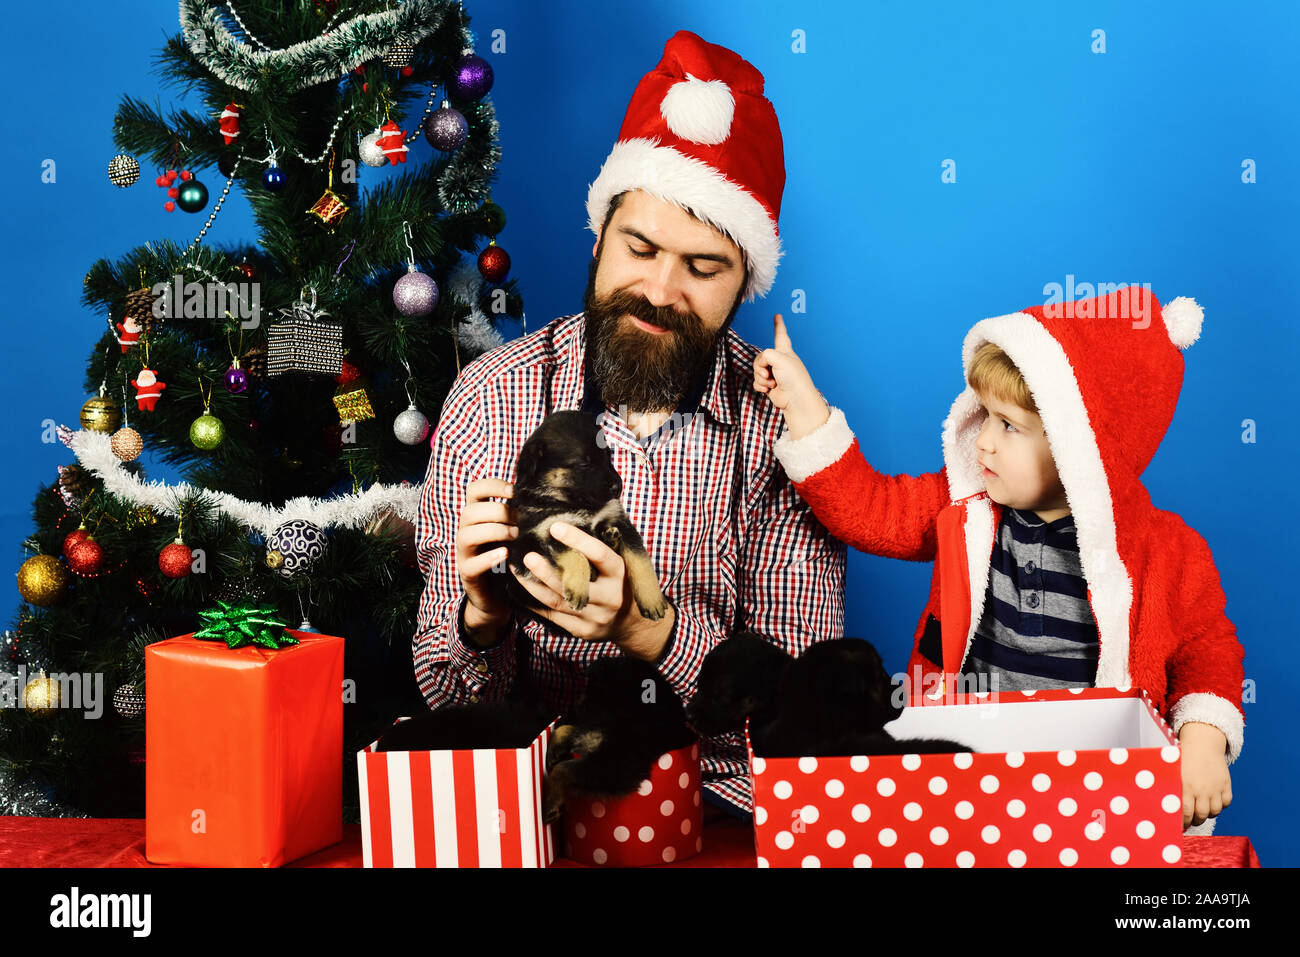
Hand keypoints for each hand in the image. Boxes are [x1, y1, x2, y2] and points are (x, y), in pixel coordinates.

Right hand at [455, 478, 517, 626]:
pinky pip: (471, 564)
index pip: (474, 490)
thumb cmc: (511, 557)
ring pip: (467, 535)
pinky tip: (505, 554)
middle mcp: (466, 531)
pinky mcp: (467, 574)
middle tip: (520, 520)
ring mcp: (464, 553)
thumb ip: (520, 514)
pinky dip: (488, 557)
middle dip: (497, 512)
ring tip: (515, 535)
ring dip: (493, 531)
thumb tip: (543, 494)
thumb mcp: (515, 532)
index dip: (492, 486)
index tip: (514, 491)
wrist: (498, 596)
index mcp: (477, 516)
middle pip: (470, 511)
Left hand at [511, 522, 673, 660]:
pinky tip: (520, 590)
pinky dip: (534, 603)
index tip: (555, 527)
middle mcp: (610, 597)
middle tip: (527, 556)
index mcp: (620, 574)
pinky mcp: (582, 631)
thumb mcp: (620, 565)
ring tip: (516, 571)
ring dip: (534, 586)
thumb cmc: (621, 584)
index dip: (577, 540)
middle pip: (575, 584)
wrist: (632, 624)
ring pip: (559, 601)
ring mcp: (596, 617)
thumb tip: (572, 520)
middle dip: (548, 571)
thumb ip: (600, 549)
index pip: (599, 554)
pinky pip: (553, 616)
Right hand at [752, 313, 829, 438]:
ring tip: (772, 382)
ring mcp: (773, 373)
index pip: (780, 334)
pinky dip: (760, 386)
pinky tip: (769, 389)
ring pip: (756, 370)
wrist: (795, 399)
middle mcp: (779, 361)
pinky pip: (756, 382)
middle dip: (760, 365)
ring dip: (761, 377)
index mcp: (785, 351)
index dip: (778, 325)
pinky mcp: (769, 385)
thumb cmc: (793, 377)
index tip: (777, 315)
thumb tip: (761, 366)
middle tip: (768, 372)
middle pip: (760, 357)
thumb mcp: (779, 358)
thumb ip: (765, 354)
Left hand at [1178, 721, 1231, 827]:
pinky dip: (1221, 805)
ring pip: (1215, 811)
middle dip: (1196, 820)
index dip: (1184, 822)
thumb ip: (1172, 789)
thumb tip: (1164, 806)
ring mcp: (1216, 787)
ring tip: (1202, 810)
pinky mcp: (1226, 784)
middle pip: (1201, 815)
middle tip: (1192, 819)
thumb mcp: (1173, 772)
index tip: (1181, 825)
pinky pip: (1226, 803)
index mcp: (1185, 786)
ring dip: (1208, 813)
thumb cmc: (1183, 758)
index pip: (1185, 813)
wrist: (1202, 742)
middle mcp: (1202, 789)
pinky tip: (1213, 801)